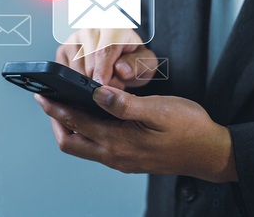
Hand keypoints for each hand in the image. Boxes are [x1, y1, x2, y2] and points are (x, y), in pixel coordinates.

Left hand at [35, 86, 237, 182]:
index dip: (56, 109)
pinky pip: (97, 148)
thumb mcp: (159, 111)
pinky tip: (92, 118)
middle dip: (56, 122)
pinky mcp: (128, 159)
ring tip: (66, 108)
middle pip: (71, 143)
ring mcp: (121, 160)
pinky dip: (86, 132)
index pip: (76, 124)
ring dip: (70, 128)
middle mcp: (116, 155)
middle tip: (49, 102)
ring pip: (83, 147)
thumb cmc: (190, 130)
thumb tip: (96, 93)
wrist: (211, 154)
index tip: (42, 96)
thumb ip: (125, 105)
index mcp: (120, 142)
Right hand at [56, 29, 157, 88]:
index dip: (103, 71)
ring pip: (75, 69)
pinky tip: (90, 78)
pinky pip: (66, 72)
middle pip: (89, 62)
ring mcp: (74, 38)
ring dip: (89, 82)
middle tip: (115, 86)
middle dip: (101, 82)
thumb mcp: (145, 61)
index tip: (102, 86)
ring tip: (105, 80)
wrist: (123, 54)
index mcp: (114, 26)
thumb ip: (137, 64)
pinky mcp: (63, 50)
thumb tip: (121, 70)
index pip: (105, 49)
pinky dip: (76, 81)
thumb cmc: (132, 57)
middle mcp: (91, 28)